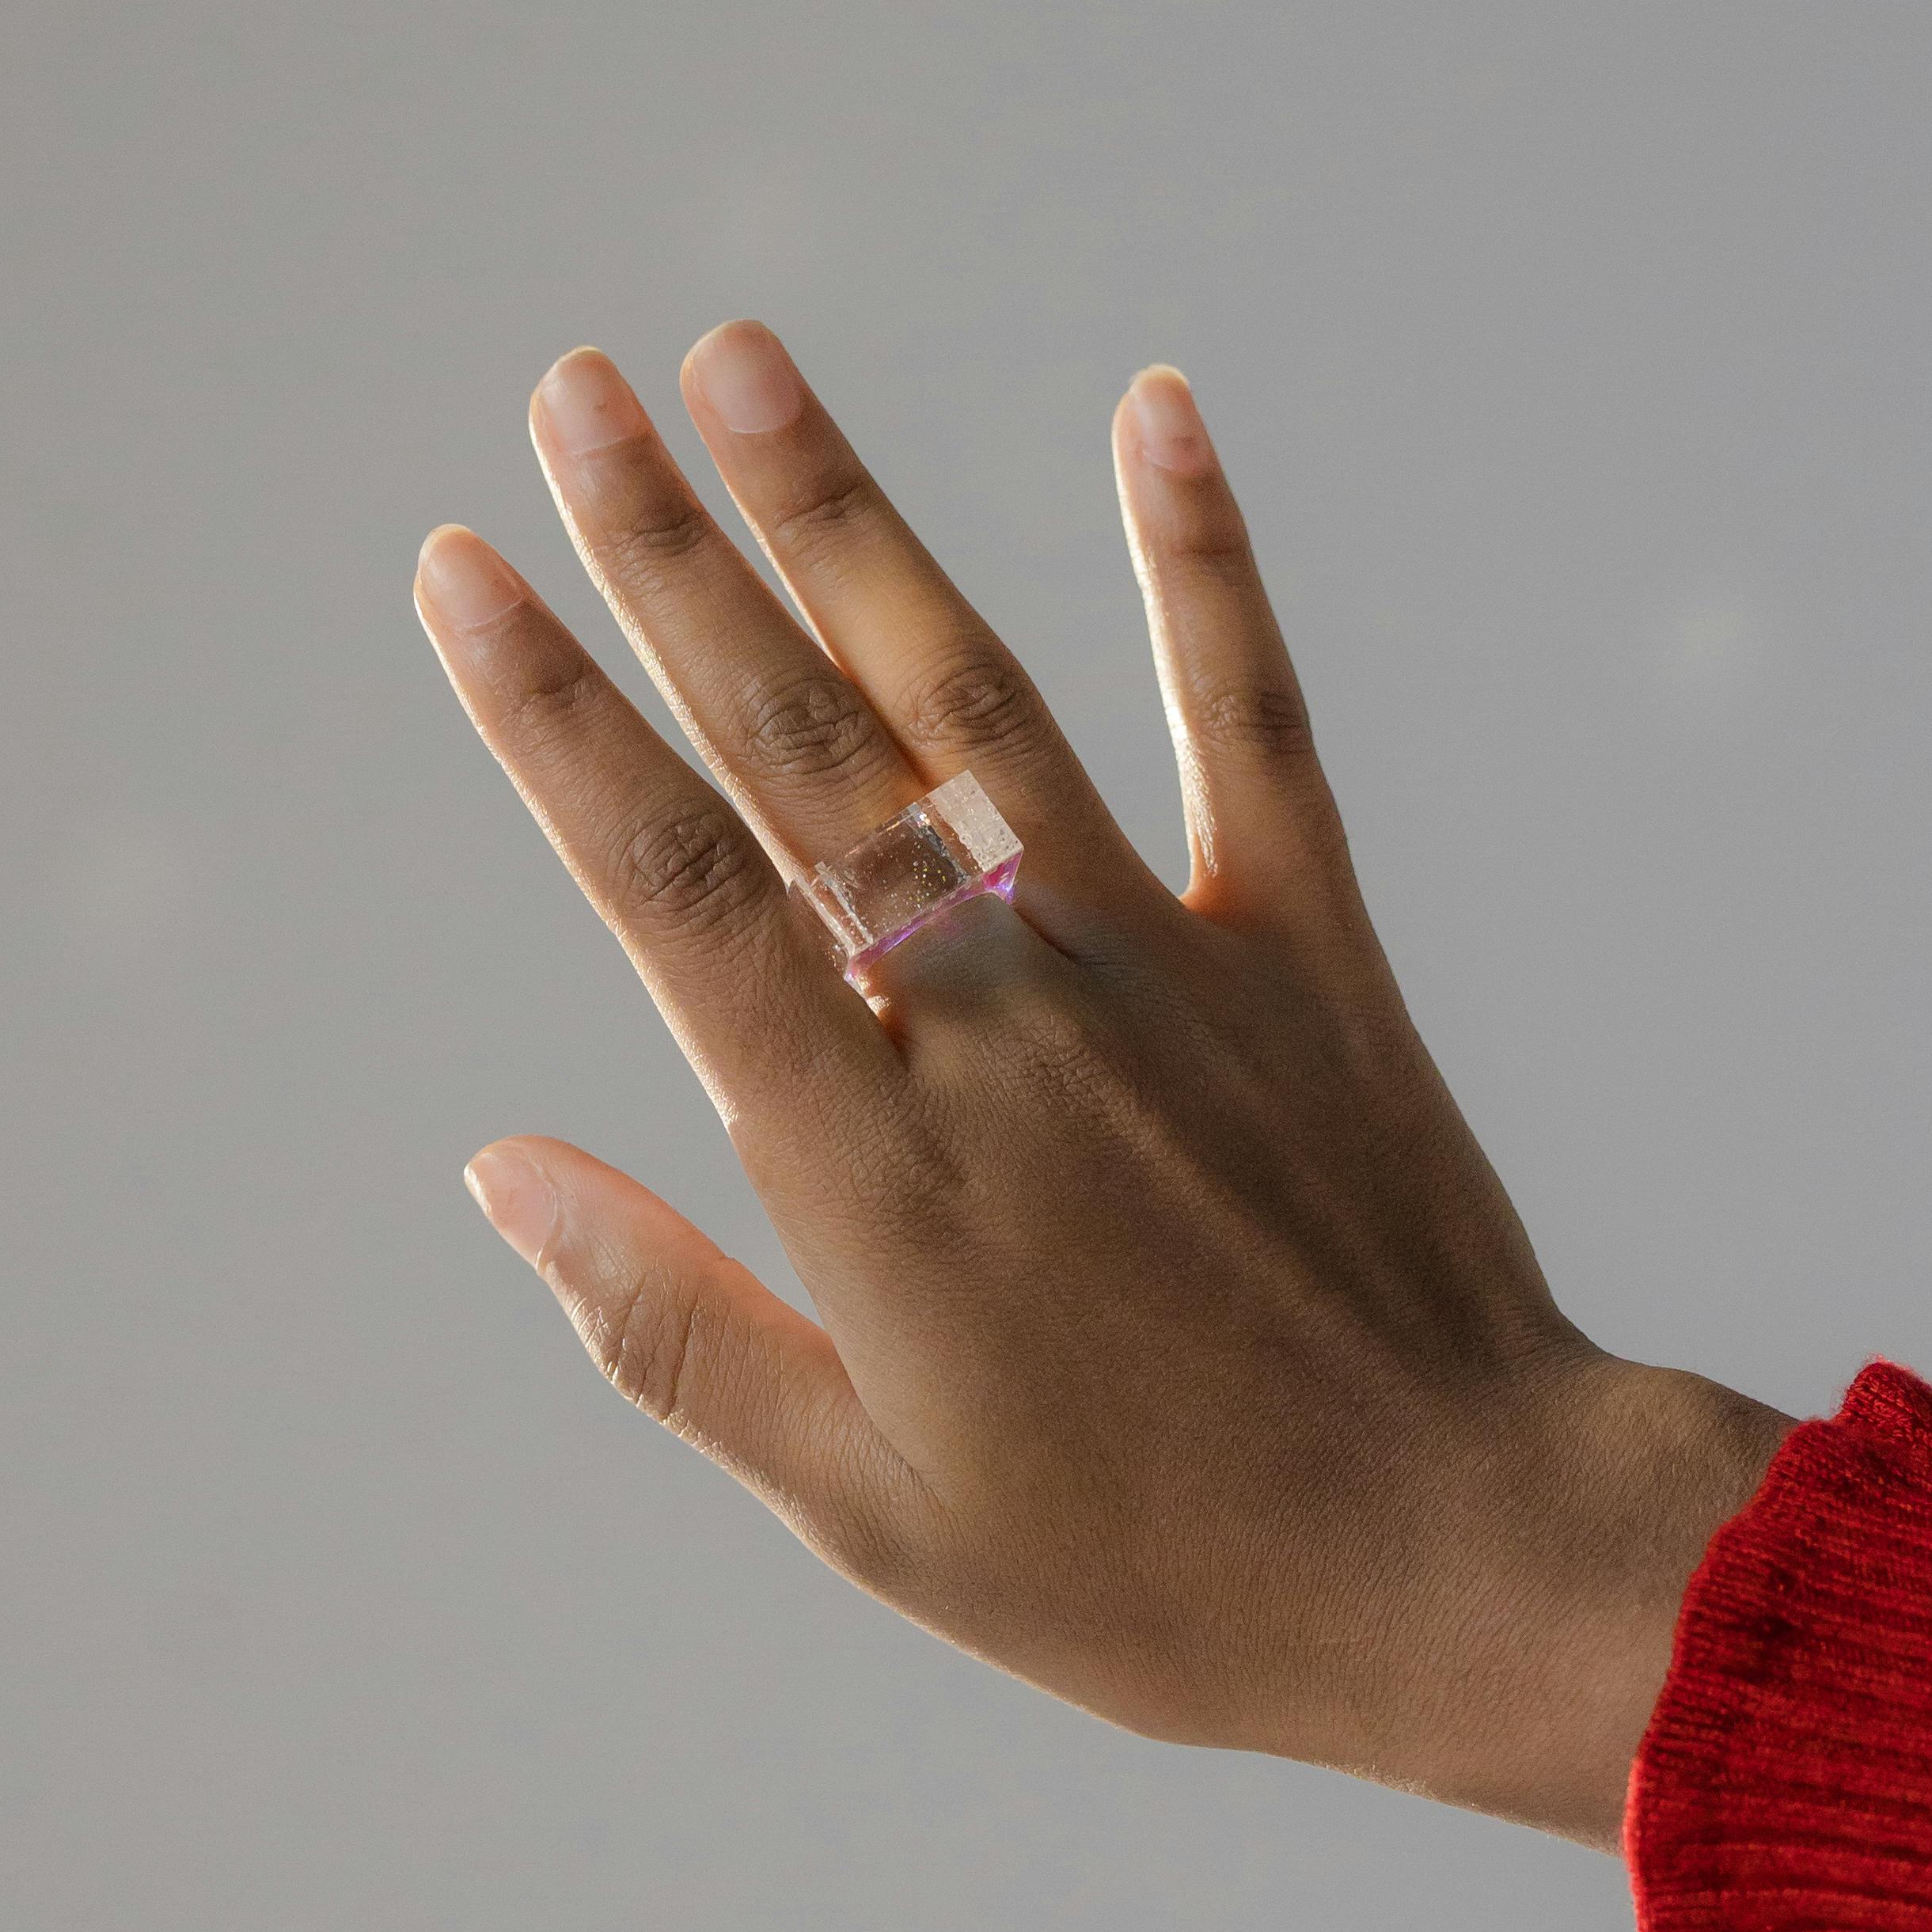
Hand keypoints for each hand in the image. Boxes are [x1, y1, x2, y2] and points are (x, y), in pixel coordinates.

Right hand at [413, 325, 1789, 1848]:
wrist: (1473, 1559)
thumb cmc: (1156, 1575)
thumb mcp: (871, 1509)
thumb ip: (672, 1325)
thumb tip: (499, 1165)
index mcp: (871, 1159)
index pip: (673, 884)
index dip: (554, 718)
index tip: (458, 567)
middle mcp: (1002, 1017)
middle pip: (799, 742)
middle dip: (667, 553)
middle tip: (569, 388)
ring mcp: (1163, 966)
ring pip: (974, 694)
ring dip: (849, 516)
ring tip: (743, 356)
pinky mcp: (1312, 952)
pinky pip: (1246, 719)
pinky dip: (1202, 558)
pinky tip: (1154, 406)